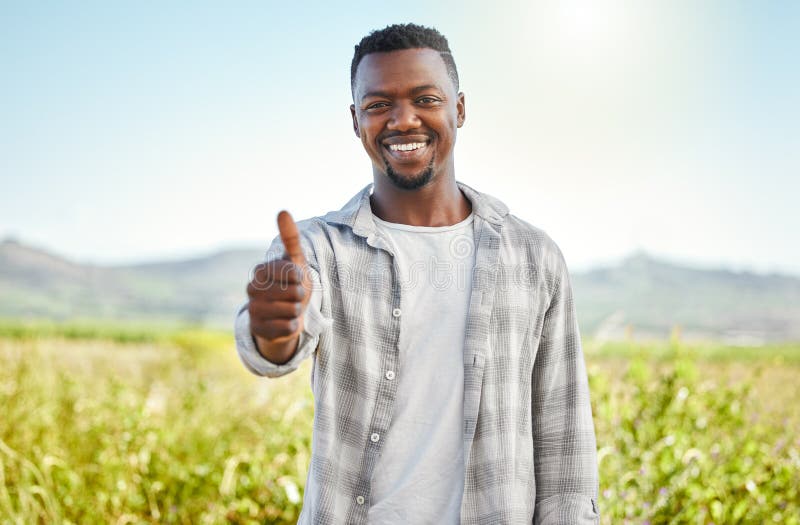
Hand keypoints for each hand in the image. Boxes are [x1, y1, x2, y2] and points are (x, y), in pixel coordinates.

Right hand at [247, 211, 311, 362]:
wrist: (286, 313)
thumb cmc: (292, 283)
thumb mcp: (295, 260)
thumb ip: (290, 238)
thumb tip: (282, 211)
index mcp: (260, 271)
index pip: (292, 272)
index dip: (301, 277)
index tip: (296, 278)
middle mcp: (251, 290)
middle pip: (293, 293)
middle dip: (300, 295)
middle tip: (293, 296)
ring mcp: (253, 311)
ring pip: (291, 311)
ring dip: (297, 311)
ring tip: (289, 308)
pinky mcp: (258, 331)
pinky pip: (287, 329)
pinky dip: (293, 326)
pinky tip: (285, 322)